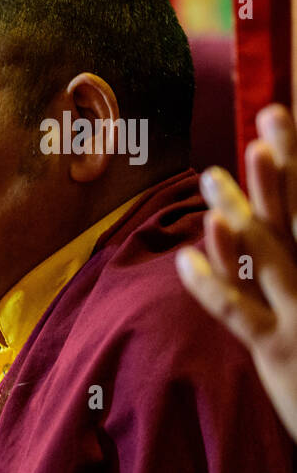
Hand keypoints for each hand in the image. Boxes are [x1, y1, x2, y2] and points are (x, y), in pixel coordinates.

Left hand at [177, 104, 296, 441]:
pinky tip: (185, 255)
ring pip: (271, 255)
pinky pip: (239, 314)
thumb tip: (271, 224)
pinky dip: (212, 282)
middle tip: (268, 117)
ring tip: (213, 176)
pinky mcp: (280, 355)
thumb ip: (293, 265)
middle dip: (285, 169)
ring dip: (241, 213)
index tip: (283, 121)